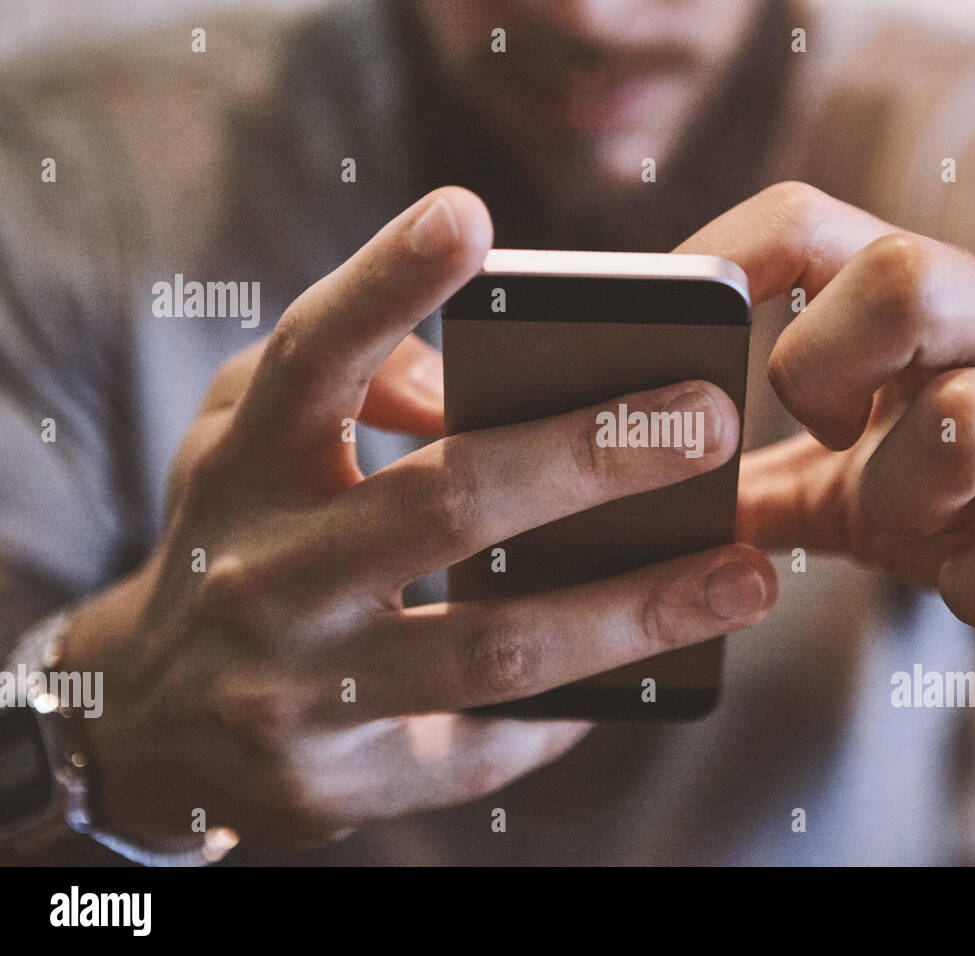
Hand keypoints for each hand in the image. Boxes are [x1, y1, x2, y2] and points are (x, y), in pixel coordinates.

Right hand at [61, 186, 776, 850]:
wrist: (150, 719)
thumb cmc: (241, 539)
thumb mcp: (254, 442)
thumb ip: (351, 380)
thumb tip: (468, 379)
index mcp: (249, 466)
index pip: (315, 359)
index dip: (386, 285)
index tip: (469, 216)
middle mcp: (268, 573)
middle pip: (443, 505)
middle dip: (588, 458)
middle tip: (708, 419)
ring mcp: (300, 687)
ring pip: (492, 649)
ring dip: (632, 611)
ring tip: (746, 577)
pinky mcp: (337, 779)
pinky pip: (486, 748)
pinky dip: (581, 707)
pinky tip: (661, 672)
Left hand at [679, 182, 974, 685]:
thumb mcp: (862, 497)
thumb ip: (769, 490)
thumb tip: (658, 506)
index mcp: (936, 308)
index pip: (812, 221)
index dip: (727, 259)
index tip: (680, 332)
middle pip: (904, 275)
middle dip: (825, 377)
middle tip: (833, 443)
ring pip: (969, 417)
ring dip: (909, 505)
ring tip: (925, 538)